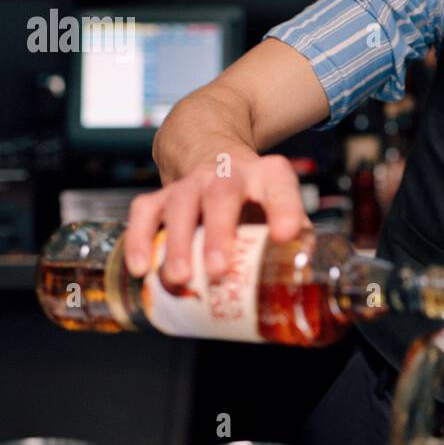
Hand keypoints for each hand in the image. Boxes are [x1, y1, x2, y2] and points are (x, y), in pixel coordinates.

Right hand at [125, 152, 306, 287]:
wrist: (218, 160)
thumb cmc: (258, 200)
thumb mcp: (283, 210)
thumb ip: (298, 242)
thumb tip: (303, 284)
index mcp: (267, 175)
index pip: (279, 186)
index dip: (283, 209)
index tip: (287, 234)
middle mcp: (227, 172)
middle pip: (222, 195)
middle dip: (218, 233)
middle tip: (218, 271)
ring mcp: (191, 182)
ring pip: (180, 204)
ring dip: (179, 244)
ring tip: (180, 279)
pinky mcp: (161, 194)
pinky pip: (144, 211)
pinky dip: (138, 239)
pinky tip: (140, 269)